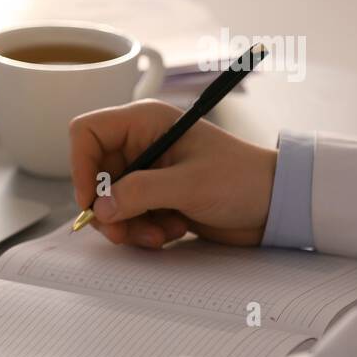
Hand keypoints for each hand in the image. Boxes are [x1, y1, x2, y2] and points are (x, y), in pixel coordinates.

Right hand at [68, 99, 276, 247]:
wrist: (276, 205)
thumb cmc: (242, 180)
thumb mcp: (189, 185)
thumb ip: (139, 193)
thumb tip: (100, 207)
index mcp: (145, 123)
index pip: (86, 134)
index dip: (80, 167)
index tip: (91, 201)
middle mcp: (140, 144)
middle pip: (92, 174)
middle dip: (107, 208)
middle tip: (123, 232)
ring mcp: (147, 172)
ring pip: (108, 201)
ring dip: (127, 225)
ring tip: (159, 234)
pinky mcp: (154, 197)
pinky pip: (126, 215)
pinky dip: (141, 230)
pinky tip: (170, 231)